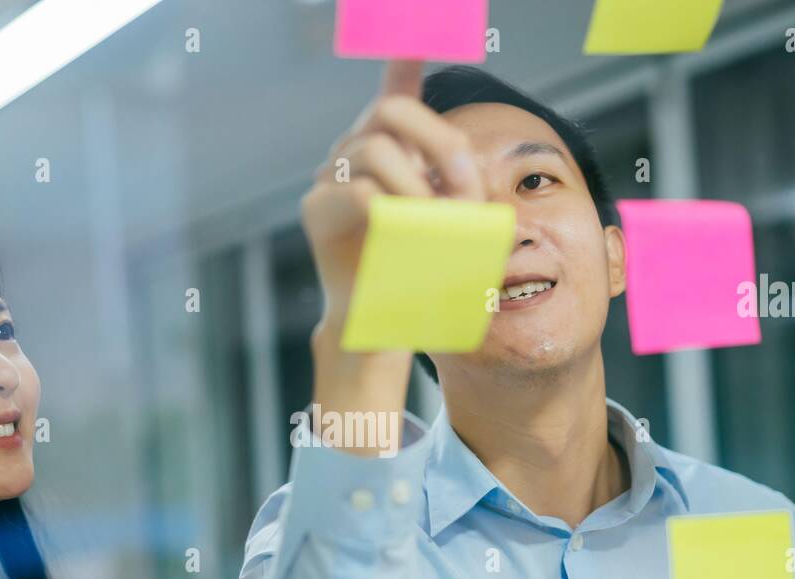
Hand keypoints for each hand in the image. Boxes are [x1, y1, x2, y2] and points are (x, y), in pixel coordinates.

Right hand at [301, 60, 485, 454]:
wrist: (382, 327)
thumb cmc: (419, 277)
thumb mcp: (449, 227)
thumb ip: (456, 194)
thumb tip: (476, 180)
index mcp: (388, 153)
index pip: (394, 93)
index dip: (404, 62)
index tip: (416, 35)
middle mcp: (352, 156)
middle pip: (390, 111)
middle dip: (439, 139)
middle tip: (467, 186)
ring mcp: (329, 181)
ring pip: (374, 148)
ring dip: (419, 181)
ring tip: (442, 220)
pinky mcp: (318, 213)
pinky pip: (358, 191)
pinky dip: (395, 209)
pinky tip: (412, 233)